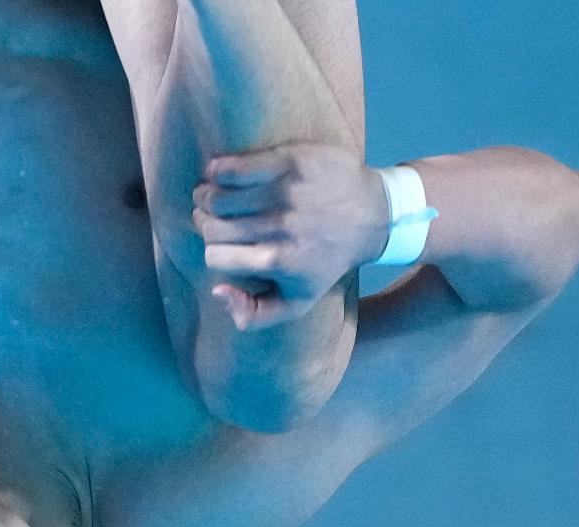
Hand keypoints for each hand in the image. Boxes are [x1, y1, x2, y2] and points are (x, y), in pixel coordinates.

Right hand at [191, 143, 386, 329]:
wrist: (373, 215)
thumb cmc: (327, 260)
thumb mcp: (297, 301)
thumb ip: (253, 314)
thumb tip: (216, 293)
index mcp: (279, 260)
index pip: (215, 256)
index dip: (213, 251)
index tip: (221, 244)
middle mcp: (280, 227)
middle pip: (212, 226)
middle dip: (205, 222)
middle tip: (210, 217)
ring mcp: (284, 192)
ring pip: (217, 196)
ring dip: (207, 196)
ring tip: (213, 196)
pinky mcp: (289, 161)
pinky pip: (231, 166)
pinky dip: (217, 170)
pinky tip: (221, 173)